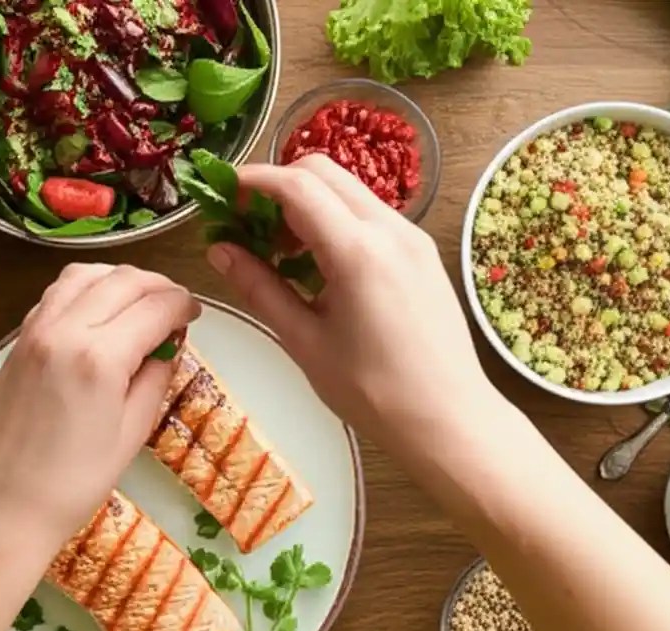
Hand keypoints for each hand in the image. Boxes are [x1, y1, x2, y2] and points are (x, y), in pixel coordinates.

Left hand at [0, 263, 200, 555]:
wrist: (3, 506)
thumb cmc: (74, 483)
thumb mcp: (132, 433)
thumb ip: (155, 378)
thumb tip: (168, 344)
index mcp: (99, 357)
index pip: (154, 307)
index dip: (183, 305)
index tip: (195, 313)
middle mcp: (64, 330)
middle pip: (122, 280)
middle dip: (157, 285)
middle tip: (175, 304)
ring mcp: (34, 331)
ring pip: (84, 274)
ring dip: (119, 278)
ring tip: (139, 300)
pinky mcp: (17, 341)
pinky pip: (56, 294)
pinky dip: (85, 289)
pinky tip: (99, 310)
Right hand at [206, 155, 500, 459]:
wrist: (449, 420)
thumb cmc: (373, 392)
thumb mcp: (305, 341)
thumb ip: (260, 287)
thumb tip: (220, 250)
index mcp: (358, 251)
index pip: (297, 185)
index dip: (252, 180)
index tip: (220, 193)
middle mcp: (391, 229)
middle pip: (324, 172)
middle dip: (278, 186)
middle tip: (246, 225)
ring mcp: (412, 237)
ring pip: (348, 190)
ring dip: (307, 204)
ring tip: (279, 253)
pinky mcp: (422, 252)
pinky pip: (370, 215)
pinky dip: (335, 222)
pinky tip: (318, 266)